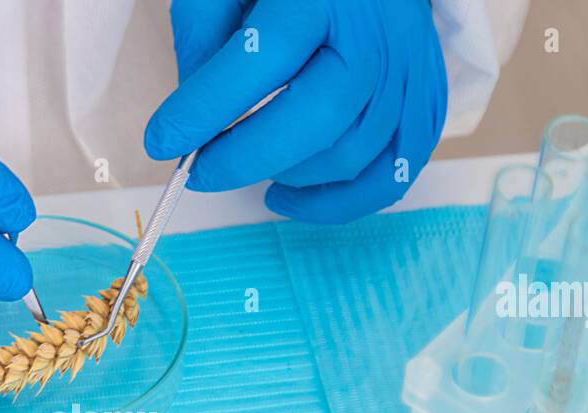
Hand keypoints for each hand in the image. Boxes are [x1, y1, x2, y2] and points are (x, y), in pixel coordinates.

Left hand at [145, 0, 447, 223]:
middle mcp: (376, 36)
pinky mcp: (425, 112)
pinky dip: (330, 205)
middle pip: (316, 119)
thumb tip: (191, 116)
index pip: (260, 57)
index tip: (163, 141)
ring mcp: (408, 78)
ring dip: (283, 175)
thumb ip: (203, 32)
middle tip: (200, 169)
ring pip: (346, 156)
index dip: (206, 109)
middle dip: (244, 157)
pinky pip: (385, 182)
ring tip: (245, 161)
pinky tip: (284, 196)